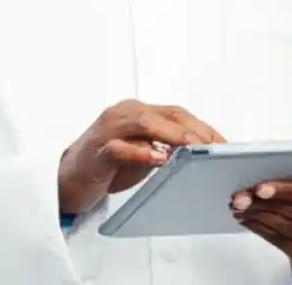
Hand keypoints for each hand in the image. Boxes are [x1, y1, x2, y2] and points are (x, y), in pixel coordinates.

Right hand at [58, 99, 224, 214]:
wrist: (67, 179)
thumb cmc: (108, 166)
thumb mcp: (143, 154)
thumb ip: (166, 148)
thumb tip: (202, 154)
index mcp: (138, 111)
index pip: (178, 114)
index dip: (203, 127)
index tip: (225, 146)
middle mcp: (124, 113)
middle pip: (166, 114)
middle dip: (194, 130)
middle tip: (215, 148)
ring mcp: (109, 129)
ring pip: (144, 123)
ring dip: (172, 135)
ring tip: (193, 147)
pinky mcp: (97, 149)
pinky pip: (120, 148)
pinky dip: (141, 153)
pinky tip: (158, 159)